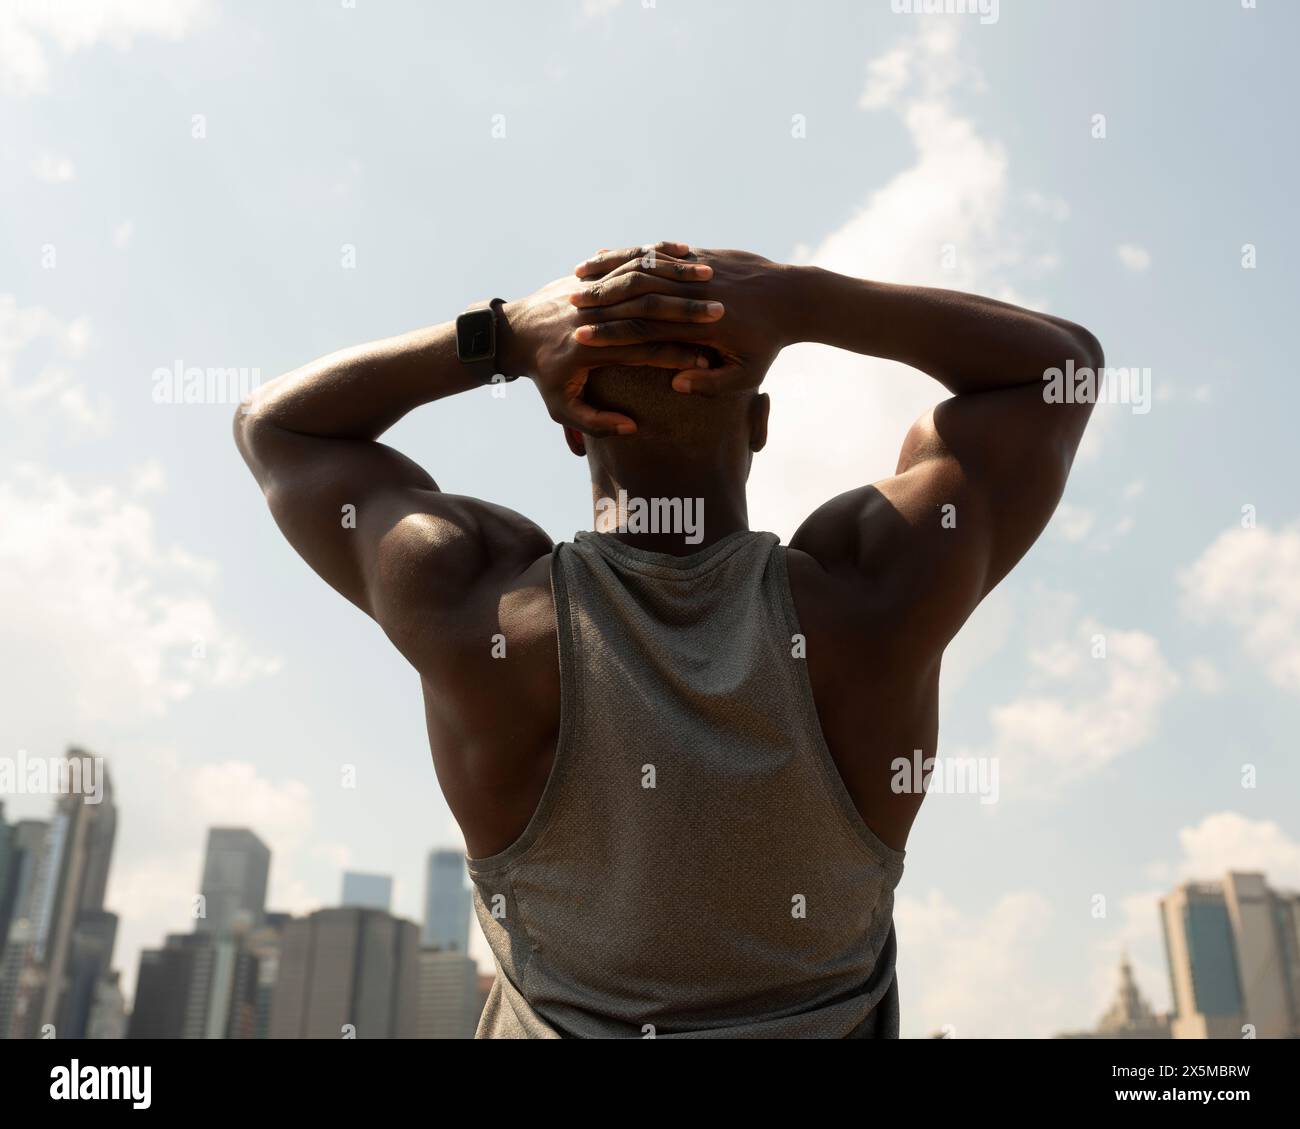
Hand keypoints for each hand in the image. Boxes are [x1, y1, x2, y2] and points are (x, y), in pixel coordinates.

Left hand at [500, 242, 722, 435]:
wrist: (515, 333)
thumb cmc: (543, 376)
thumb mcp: (561, 408)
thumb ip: (596, 422)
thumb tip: (630, 427)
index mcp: (588, 349)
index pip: (643, 350)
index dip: (677, 355)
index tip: (707, 361)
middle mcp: (591, 314)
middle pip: (648, 310)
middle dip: (687, 311)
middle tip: (721, 314)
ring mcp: (590, 288)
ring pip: (641, 276)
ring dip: (678, 276)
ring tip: (710, 277)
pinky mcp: (591, 273)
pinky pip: (628, 259)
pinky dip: (657, 255)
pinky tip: (686, 253)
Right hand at [571, 244, 794, 394]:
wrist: (795, 297)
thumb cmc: (769, 343)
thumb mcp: (748, 374)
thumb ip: (712, 383)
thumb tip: (677, 382)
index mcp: (701, 325)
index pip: (645, 330)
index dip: (610, 333)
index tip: (579, 338)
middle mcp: (695, 292)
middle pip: (637, 295)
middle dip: (599, 298)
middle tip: (567, 305)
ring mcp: (697, 269)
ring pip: (643, 267)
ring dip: (608, 271)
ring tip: (577, 276)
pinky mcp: (700, 253)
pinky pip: (657, 252)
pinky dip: (628, 255)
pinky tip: (603, 255)